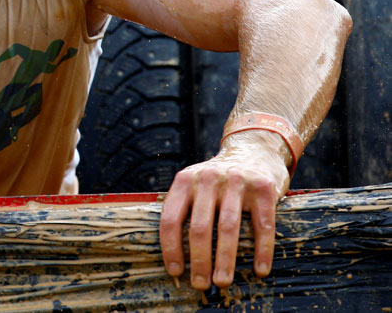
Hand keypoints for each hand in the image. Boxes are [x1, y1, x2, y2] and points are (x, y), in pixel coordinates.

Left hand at [159, 134, 289, 289]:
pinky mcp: (263, 188)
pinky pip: (262, 226)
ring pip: (228, 228)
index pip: (171, 218)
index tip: (175, 271)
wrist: (254, 149)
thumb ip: (184, 208)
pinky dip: (262, 251)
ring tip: (222, 282)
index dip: (171, 248)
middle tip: (200, 285)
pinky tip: (260, 270)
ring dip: (225, 260)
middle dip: (198, 261)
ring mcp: (237, 181)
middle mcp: (209, 179)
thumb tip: (176, 256)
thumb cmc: (219, 179)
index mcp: (186, 180)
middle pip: (199, 227)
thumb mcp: (195, 183)